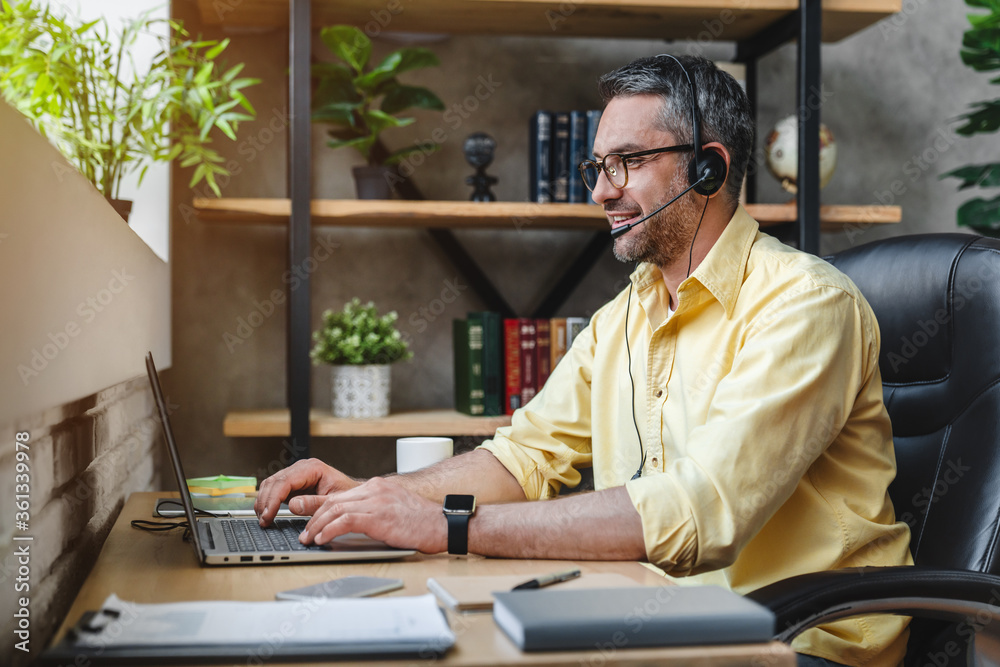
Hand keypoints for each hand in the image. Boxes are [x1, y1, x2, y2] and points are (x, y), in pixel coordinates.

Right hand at [255, 458, 359, 525]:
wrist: (354, 494)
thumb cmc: (348, 495)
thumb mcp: (334, 501)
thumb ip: (315, 503)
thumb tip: (293, 505)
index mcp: (313, 468)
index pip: (285, 481)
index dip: (273, 499)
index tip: (269, 514)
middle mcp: (302, 468)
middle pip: (274, 481)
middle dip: (266, 501)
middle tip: (264, 520)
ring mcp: (296, 474)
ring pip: (271, 484)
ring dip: (264, 501)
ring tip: (263, 519)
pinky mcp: (293, 483)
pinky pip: (275, 489)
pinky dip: (268, 501)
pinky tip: (266, 513)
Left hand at [292, 477, 447, 553]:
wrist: (443, 524)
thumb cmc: (423, 522)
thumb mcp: (394, 510)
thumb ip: (373, 511)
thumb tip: (351, 524)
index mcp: (378, 487)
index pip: (341, 496)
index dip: (321, 509)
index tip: (311, 522)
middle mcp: (375, 489)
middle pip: (334, 501)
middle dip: (314, 518)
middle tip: (305, 534)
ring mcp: (377, 501)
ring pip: (335, 509)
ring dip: (317, 526)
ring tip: (309, 539)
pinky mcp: (378, 516)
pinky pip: (345, 521)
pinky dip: (329, 531)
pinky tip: (323, 540)